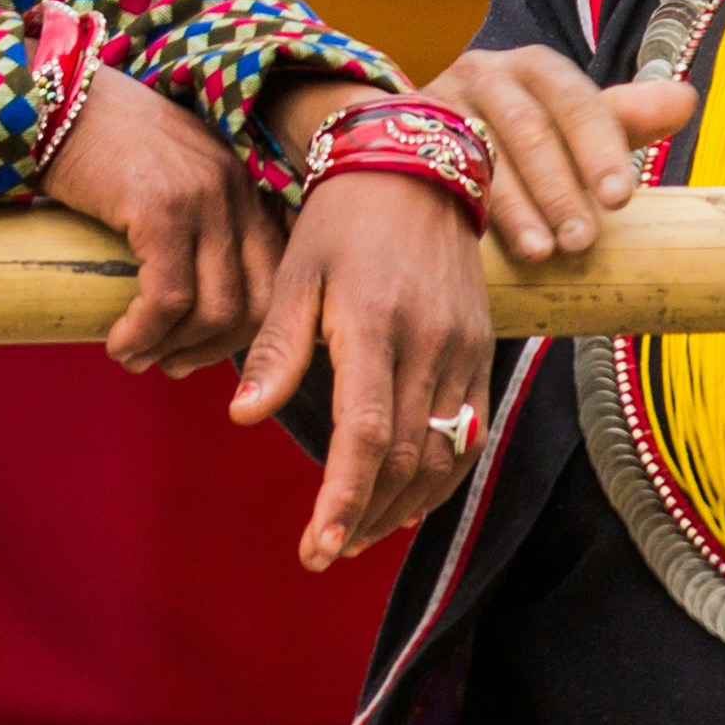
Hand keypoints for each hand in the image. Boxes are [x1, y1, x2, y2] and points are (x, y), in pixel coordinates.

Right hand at [37, 68, 280, 377]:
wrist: (48, 94)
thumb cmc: (90, 137)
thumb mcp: (159, 173)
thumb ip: (184, 216)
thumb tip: (177, 293)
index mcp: (238, 181)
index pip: (274, 272)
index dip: (244, 325)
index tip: (200, 347)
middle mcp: (232, 187)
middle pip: (257, 300)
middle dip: (215, 349)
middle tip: (170, 365)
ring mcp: (203, 197)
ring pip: (216, 308)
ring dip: (175, 349)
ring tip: (136, 357)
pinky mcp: (162, 209)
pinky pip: (169, 297)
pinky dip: (145, 333)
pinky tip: (119, 343)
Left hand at [230, 169, 492, 569]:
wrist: (415, 172)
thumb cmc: (339, 224)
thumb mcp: (295, 276)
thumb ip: (276, 349)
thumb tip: (243, 416)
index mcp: (375, 326)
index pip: (366, 432)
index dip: (344, 496)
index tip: (318, 545)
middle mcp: (429, 345)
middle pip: (406, 457)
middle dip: (364, 515)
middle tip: (324, 551)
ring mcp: (463, 352)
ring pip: (444, 456)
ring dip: (401, 506)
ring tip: (356, 536)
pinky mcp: (482, 353)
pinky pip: (470, 434)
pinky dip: (442, 479)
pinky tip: (406, 504)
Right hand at [423, 49, 694, 261]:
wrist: (429, 134)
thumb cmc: (522, 137)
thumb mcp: (572, 126)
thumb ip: (623, 117)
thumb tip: (685, 100)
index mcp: (538, 66)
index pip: (577, 101)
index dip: (599, 148)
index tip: (620, 199)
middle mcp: (487, 72)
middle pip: (528, 129)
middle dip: (559, 188)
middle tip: (583, 242)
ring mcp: (441, 100)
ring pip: (482, 153)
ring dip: (514, 208)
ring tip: (542, 253)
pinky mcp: (401, 134)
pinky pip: (435, 170)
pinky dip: (464, 208)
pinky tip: (481, 244)